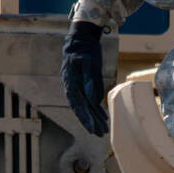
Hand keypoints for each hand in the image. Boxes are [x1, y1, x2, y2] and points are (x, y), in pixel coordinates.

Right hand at [60, 20, 108, 136]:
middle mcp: (71, 86)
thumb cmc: (85, 49)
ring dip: (94, 118)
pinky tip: (102, 117)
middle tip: (99, 134)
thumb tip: (93, 100)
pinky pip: (88, 99)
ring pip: (85, 105)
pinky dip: (95, 109)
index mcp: (70, 82)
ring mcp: (76, 86)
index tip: (91, 128)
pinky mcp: (83, 84)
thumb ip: (91, 81)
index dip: (84, 117)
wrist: (81, 38)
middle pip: (80, 108)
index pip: (77, 104)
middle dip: (89, 122)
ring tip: (103, 130)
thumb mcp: (89, 62)